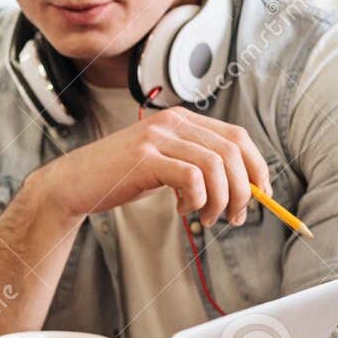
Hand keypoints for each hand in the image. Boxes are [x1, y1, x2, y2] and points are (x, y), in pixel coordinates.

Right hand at [43, 106, 270, 225]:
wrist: (76, 183)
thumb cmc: (122, 178)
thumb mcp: (166, 165)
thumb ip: (199, 167)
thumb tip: (246, 191)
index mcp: (182, 119)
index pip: (238, 136)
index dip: (257, 167)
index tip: (261, 195)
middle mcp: (172, 122)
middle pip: (232, 151)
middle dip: (243, 190)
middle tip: (235, 217)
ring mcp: (157, 137)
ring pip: (215, 166)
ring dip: (220, 201)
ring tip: (205, 218)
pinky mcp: (145, 158)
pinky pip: (191, 179)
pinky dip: (195, 201)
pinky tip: (180, 210)